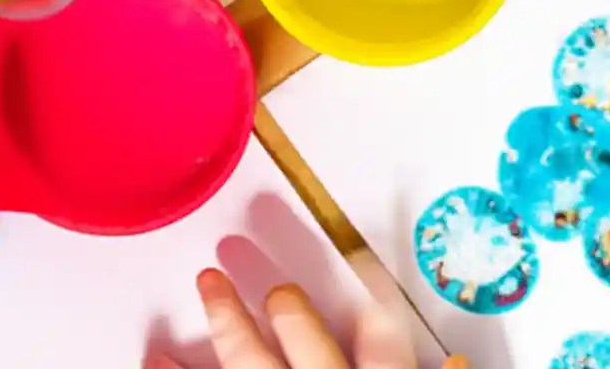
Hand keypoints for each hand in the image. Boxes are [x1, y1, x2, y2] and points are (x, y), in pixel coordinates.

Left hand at [148, 252, 466, 368]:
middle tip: (277, 284)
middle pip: (309, 344)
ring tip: (207, 285)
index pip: (382, 333)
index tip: (357, 252)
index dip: (370, 288)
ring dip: (227, 325)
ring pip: (248, 367)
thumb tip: (454, 361)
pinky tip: (155, 355)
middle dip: (291, 309)